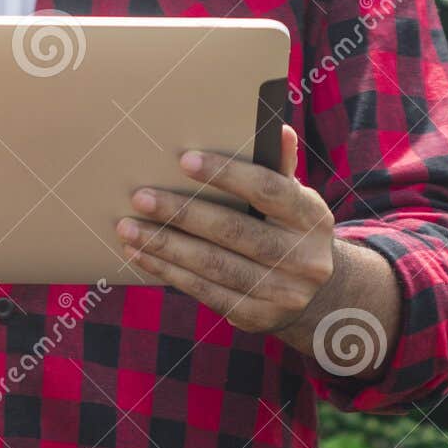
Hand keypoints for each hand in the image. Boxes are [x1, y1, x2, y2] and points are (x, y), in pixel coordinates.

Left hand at [116, 125, 336, 335]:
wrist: (318, 298)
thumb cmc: (291, 232)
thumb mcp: (297, 202)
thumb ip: (280, 169)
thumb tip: (277, 130)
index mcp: (312, 218)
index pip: (268, 190)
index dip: (226, 174)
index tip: (184, 160)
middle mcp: (301, 257)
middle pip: (234, 231)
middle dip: (182, 214)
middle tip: (140, 198)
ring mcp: (280, 292)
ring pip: (213, 265)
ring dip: (165, 246)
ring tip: (128, 229)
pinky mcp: (255, 316)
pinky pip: (204, 291)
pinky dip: (168, 272)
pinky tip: (141, 255)